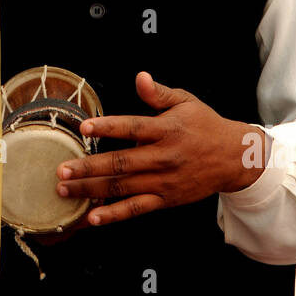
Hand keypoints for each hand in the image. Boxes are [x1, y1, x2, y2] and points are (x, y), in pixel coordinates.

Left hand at [55, 72, 270, 226]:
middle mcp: (164, 157)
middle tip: (61, 169)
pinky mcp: (165, 199)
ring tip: (65, 189)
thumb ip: (159, 94)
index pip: (133, 127)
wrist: (235, 158)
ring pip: (123, 187)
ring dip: (92, 190)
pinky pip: (136, 208)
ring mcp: (164, 181)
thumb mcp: (186, 102)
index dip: (108, 126)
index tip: (84, 127)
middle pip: (121, 163)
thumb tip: (140, 77)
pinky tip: (92, 217)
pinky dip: (113, 214)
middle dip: (89, 167)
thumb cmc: (205, 125)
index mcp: (166, 129)